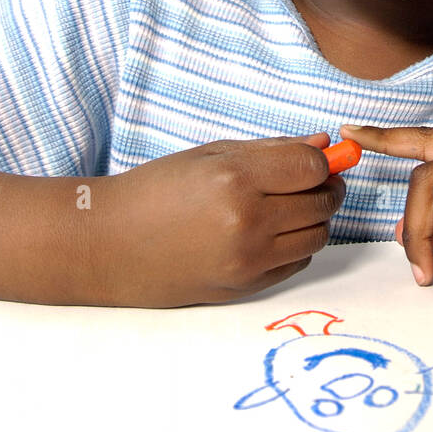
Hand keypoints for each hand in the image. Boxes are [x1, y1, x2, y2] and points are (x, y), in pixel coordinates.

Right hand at [93, 133, 342, 306]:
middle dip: (324, 187)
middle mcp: (247, 222)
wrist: (108, 245)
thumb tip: (323, 144)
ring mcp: (247, 260)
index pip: (312, 167)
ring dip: (314, 218)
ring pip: (318, 235)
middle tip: (307, 181)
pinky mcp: (245, 287)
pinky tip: (271, 232)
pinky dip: (296, 244)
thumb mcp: (209, 155)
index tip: (312, 160)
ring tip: (288, 206)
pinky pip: (298, 262)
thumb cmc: (155, 191)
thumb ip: (270, 150)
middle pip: (322, 202)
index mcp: (235, 179)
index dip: (320, 160)